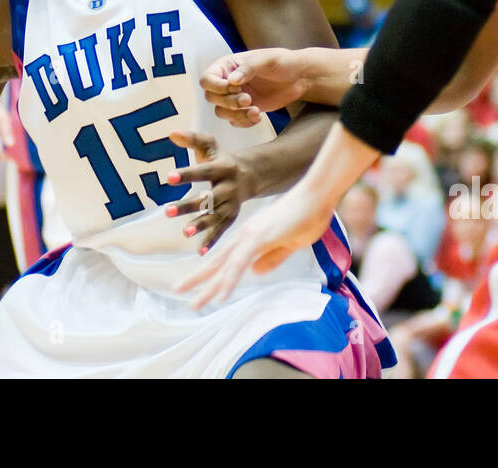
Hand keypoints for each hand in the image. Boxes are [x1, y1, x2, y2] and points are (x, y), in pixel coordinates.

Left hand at [163, 131, 259, 252]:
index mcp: (224, 168)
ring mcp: (232, 204)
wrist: (251, 175)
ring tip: (184, 232)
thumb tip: (171, 133)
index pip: (204, 171)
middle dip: (189, 205)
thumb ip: (192, 139)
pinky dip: (212, 240)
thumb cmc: (223, 159)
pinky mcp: (231, 217)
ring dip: (201, 225)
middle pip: (209, 198)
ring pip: (216, 216)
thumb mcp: (210, 145)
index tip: (168, 177)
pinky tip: (200, 251)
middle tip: (167, 211)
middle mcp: (229, 188)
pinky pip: (222, 230)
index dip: (187, 174)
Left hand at [174, 178, 335, 309]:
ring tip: (193, 302)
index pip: (226, 258)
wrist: (319, 194)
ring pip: (225, 265)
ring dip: (209, 286)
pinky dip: (229, 280)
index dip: (210, 272)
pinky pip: (240, 263)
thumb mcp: (290, 243)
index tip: (196, 284)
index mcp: (252, 236)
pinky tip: (221, 295)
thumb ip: (273, 257)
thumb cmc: (309, 216)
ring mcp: (251, 235)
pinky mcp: (260, 237)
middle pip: (218, 261)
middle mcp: (246, 234)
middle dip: (198, 279)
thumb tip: (255, 272)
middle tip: (178, 291)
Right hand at [199, 48, 309, 126]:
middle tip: (248, 99)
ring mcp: (235, 97)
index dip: (217, 86)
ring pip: (221, 112)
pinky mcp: (244, 110)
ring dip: (236, 115)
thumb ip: (248, 68)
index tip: (235, 87)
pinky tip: (258, 117)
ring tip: (256, 111)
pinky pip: (234, 121)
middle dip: (229, 102)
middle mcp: (227, 82)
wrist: (299, 77)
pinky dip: (244, 122)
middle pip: (211, 98)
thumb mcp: (266, 59)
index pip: (207, 79)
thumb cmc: (283, 61)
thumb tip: (231, 80)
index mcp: (227, 66)